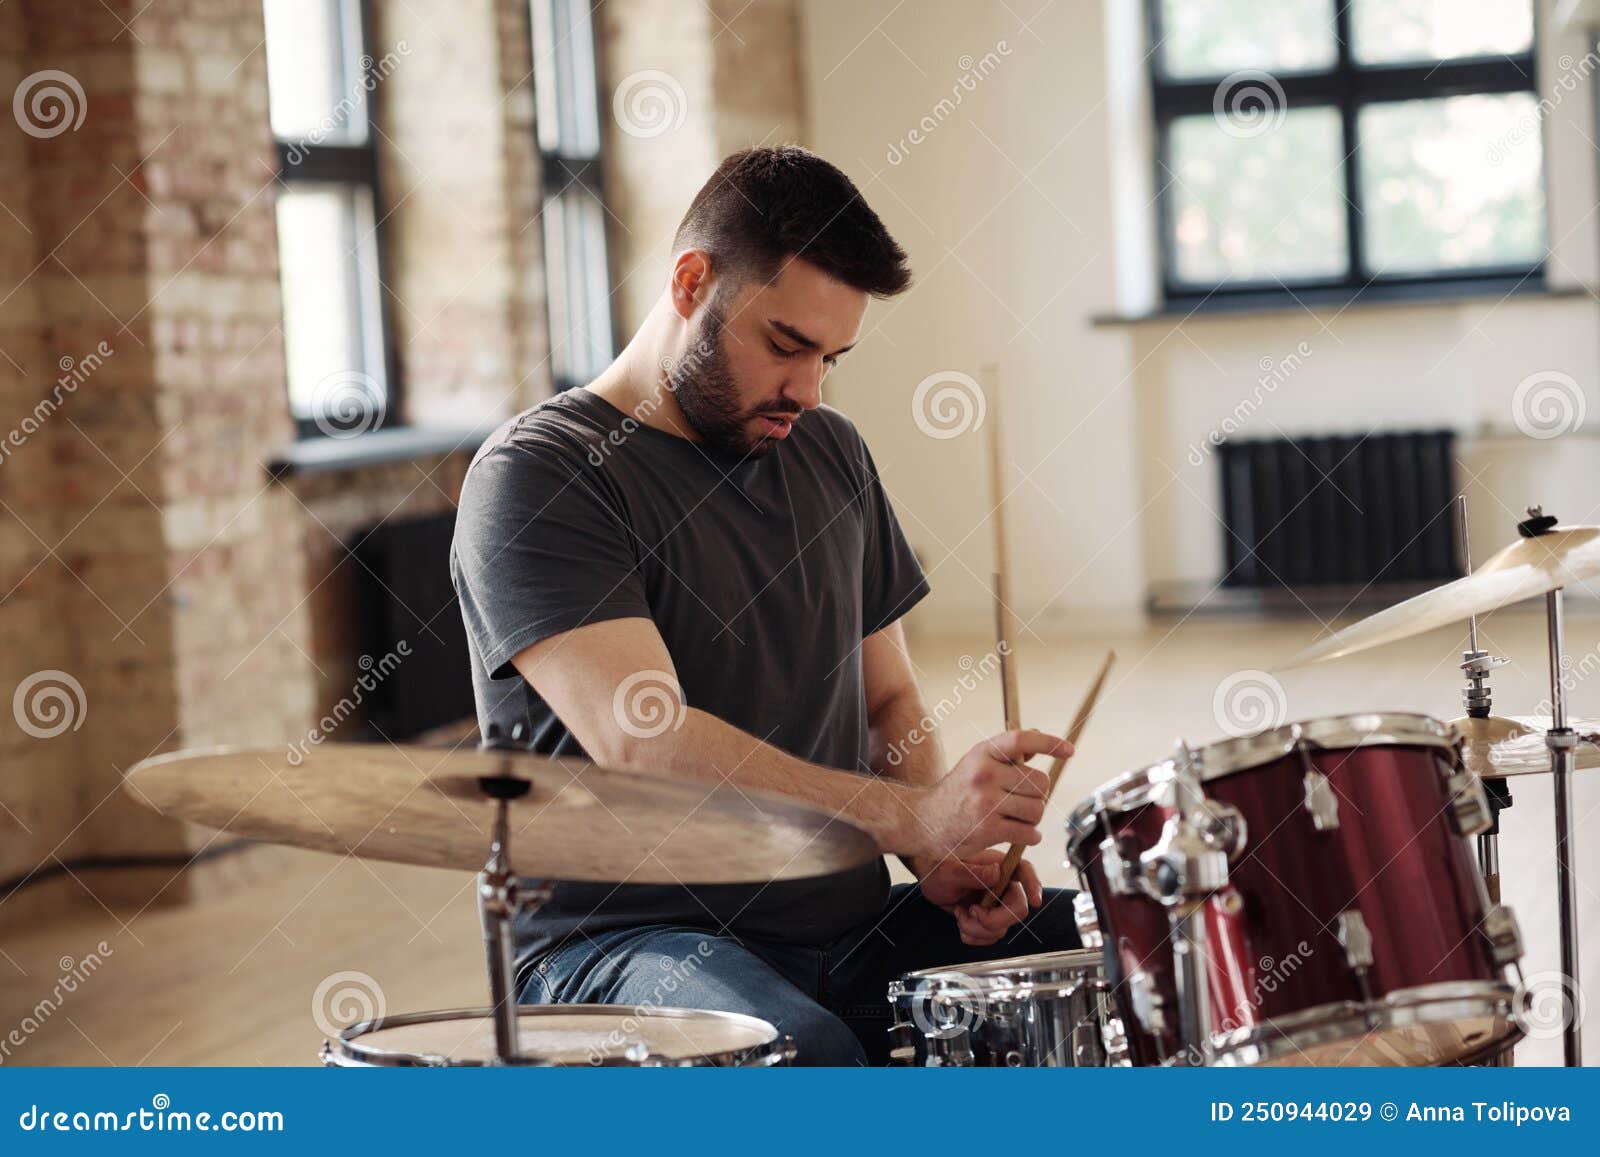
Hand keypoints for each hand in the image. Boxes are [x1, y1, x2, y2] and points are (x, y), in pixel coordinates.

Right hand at [910, 730, 1069, 860]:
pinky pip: (1030, 833)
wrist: (924, 822)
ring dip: (1032, 818)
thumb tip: (1040, 740)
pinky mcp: (988, 829)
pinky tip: (1017, 833)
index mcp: (981, 753)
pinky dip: (1030, 836)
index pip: (1021, 740)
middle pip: (1040, 782)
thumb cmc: (958, 791)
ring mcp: (986, 803)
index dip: (1050, 743)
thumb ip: (1005, 752)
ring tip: (1015, 818)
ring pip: (1037, 809)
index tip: (1070, 750)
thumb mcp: (975, 763)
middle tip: (1022, 800)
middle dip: (1038, 794)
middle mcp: (984, 774)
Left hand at [917, 849, 1044, 945]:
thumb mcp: (949, 870)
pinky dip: (974, 936)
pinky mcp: (989, 919)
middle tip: (972, 912)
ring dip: (978, 929)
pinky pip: (991, 937)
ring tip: (960, 915)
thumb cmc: (938, 867)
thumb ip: (972, 873)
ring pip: (1002, 928)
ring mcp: (997, 904)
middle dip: (995, 919)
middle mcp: (1002, 885)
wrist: (930, 881)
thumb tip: (996, 873)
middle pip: (1017, 909)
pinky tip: (961, 922)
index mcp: (998, 865)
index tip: (1035, 901)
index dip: (1034, 885)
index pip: (1024, 871)